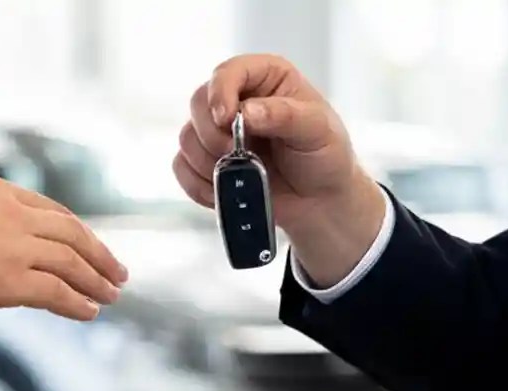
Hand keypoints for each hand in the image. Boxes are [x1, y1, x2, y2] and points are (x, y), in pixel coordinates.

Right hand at [0, 175, 127, 320]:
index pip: (48, 209)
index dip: (72, 230)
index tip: (85, 242)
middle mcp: (14, 215)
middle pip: (71, 233)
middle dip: (98, 253)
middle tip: (116, 269)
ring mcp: (16, 247)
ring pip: (72, 263)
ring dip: (97, 279)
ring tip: (113, 293)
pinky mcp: (12, 281)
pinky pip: (57, 292)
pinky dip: (79, 303)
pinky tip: (91, 311)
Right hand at [173, 54, 387, 285]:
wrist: (319, 202)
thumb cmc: (325, 157)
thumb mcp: (317, 130)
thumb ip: (284, 115)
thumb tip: (246, 112)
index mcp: (265, 78)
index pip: (228, 72)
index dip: (220, 92)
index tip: (226, 119)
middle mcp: (237, 100)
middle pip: (198, 103)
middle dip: (213, 134)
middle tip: (238, 154)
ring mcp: (217, 132)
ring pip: (187, 138)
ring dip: (209, 162)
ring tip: (242, 175)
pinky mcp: (205, 162)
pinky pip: (182, 168)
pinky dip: (201, 184)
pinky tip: (227, 190)